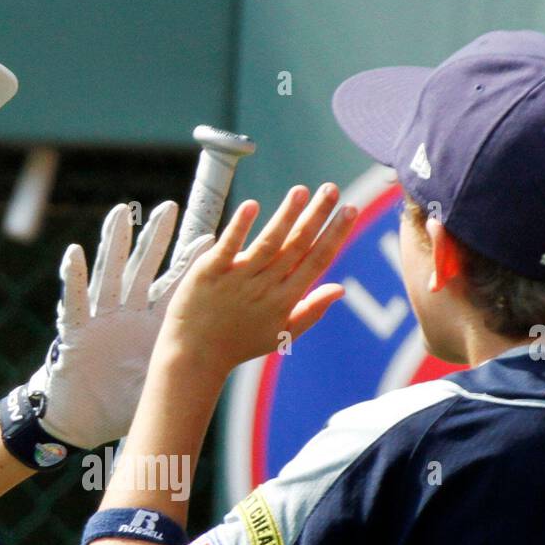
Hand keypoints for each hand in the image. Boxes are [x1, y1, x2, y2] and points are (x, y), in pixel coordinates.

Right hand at [25, 202, 213, 449]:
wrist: (85, 421)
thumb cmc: (123, 401)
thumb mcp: (163, 376)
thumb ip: (188, 357)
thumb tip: (228, 353)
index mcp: (152, 324)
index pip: (175, 285)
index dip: (189, 261)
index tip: (210, 235)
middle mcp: (129, 314)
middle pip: (144, 268)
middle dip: (155, 240)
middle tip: (169, 208)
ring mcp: (102, 319)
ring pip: (109, 274)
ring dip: (114, 245)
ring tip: (121, 215)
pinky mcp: (77, 333)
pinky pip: (75, 302)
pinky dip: (74, 279)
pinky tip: (75, 254)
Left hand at [160, 183, 355, 374]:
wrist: (195, 356)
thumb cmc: (239, 344)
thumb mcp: (281, 335)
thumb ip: (312, 311)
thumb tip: (340, 288)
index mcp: (285, 300)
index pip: (316, 261)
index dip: (334, 235)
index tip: (350, 210)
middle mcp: (264, 287)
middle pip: (296, 246)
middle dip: (316, 216)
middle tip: (332, 188)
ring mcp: (237, 279)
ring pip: (267, 243)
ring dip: (285, 216)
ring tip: (301, 191)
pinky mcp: (210, 272)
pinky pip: (228, 247)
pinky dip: (240, 227)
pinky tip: (253, 206)